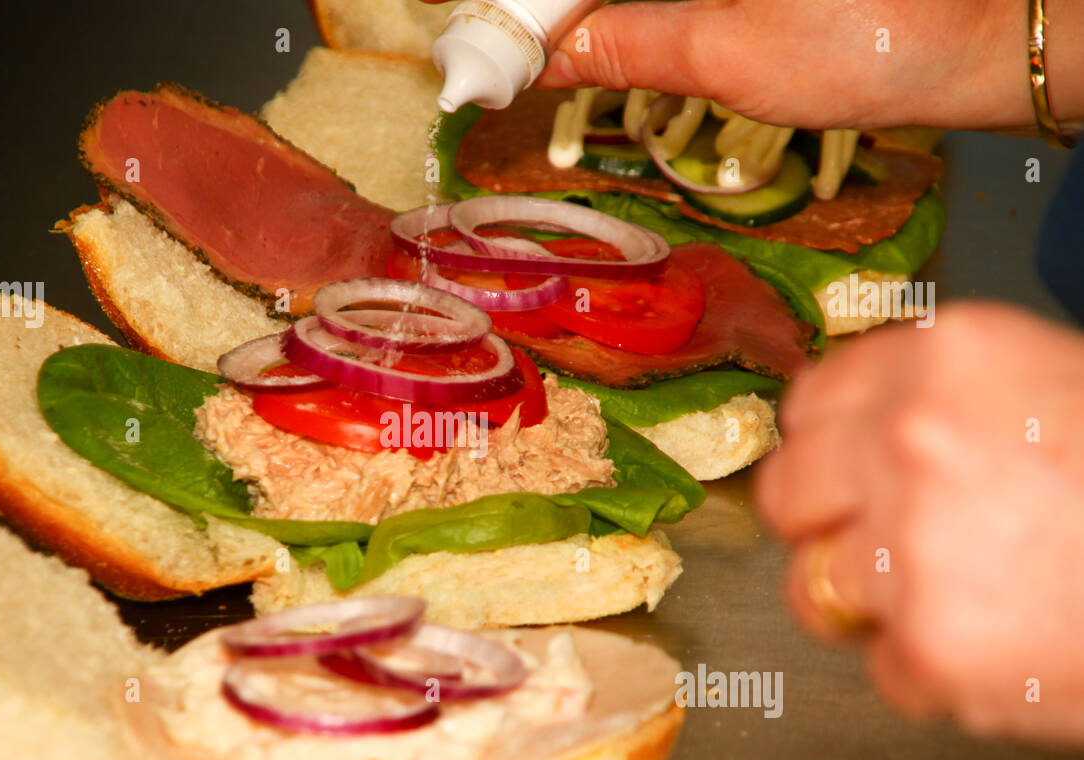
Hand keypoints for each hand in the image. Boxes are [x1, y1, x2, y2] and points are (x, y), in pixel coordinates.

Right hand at [421, 0, 1080, 130]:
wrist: (981, 37)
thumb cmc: (868, 43)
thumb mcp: (724, 56)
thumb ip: (618, 44)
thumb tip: (532, 57)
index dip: (520, 4)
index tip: (476, 30)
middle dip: (543, 6)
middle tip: (496, 39)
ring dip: (576, 7)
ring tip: (533, 38)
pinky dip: (625, 1)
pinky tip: (592, 22)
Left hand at [756, 303, 1083, 745]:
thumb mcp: (1053, 390)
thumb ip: (946, 405)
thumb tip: (855, 437)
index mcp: (947, 357)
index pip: (812, 402)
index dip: (827, 448)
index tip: (842, 472)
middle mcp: (911, 436)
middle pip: (788, 491)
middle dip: (827, 524)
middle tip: (885, 547)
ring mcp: (912, 543)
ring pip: (814, 589)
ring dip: (873, 608)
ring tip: (964, 603)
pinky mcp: (932, 643)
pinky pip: (883, 669)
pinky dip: (935, 674)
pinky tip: (1009, 646)